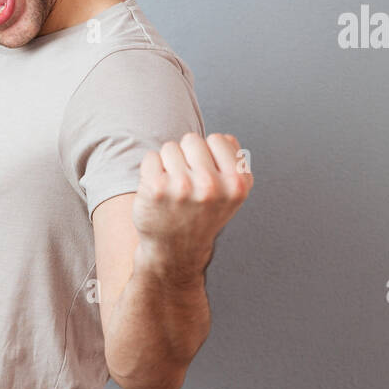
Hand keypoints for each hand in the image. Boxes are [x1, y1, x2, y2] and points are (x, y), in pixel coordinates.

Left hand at [133, 132, 251, 276]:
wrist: (175, 250)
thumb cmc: (201, 215)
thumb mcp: (231, 194)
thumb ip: (234, 163)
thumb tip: (225, 138)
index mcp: (237, 184)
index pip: (219, 139)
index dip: (209, 154)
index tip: (206, 175)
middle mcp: (212, 186)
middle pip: (192, 140)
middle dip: (187, 156)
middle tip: (187, 183)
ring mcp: (183, 187)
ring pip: (170, 147)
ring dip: (168, 164)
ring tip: (173, 189)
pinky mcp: (156, 188)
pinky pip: (151, 157)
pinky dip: (151, 170)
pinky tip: (158, 191)